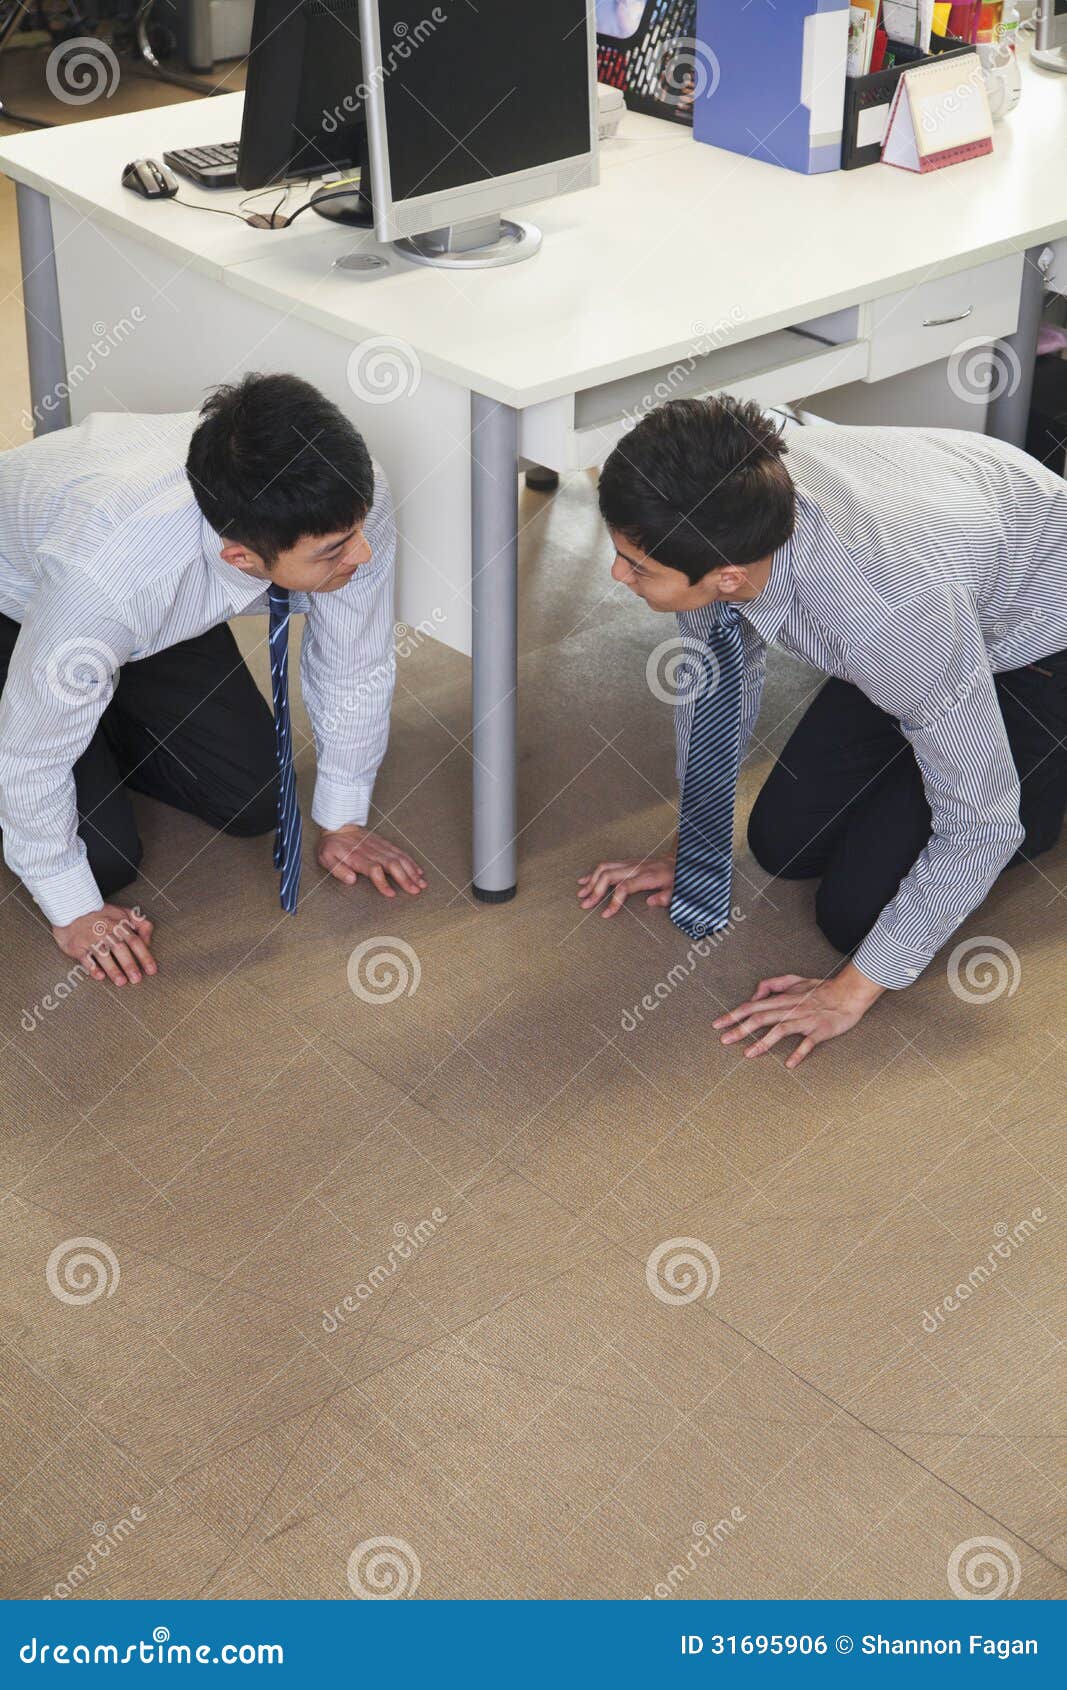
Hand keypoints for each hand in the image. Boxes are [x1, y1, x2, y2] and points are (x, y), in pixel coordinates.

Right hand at [52, 903, 156, 986]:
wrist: (72, 910)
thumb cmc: (101, 915)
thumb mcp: (124, 913)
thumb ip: (140, 924)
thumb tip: (149, 941)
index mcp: (119, 925)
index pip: (135, 941)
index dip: (144, 956)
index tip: (151, 970)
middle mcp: (106, 932)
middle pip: (120, 949)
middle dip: (129, 965)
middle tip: (136, 979)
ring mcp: (91, 939)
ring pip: (103, 955)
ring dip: (113, 969)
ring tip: (121, 982)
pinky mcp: (77, 946)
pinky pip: (85, 958)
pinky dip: (92, 967)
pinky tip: (99, 976)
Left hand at [317, 824, 426, 897]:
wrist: (338, 824)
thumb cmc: (332, 845)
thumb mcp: (326, 857)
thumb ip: (338, 869)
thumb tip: (351, 880)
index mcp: (357, 857)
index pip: (374, 869)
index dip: (383, 882)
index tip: (391, 894)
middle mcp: (372, 851)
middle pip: (392, 864)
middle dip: (405, 878)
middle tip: (415, 890)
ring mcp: (380, 846)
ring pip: (399, 858)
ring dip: (412, 871)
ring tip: (422, 883)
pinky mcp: (385, 843)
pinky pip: (400, 852)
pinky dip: (411, 862)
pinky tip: (418, 871)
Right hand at [578, 854, 674, 917]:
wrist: (677, 859)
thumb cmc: (676, 877)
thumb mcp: (677, 889)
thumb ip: (665, 897)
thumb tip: (650, 903)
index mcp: (647, 876)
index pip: (624, 887)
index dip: (613, 901)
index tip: (606, 914)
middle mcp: (636, 868)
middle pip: (608, 875)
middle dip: (595, 891)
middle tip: (585, 905)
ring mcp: (630, 863)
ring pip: (605, 868)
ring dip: (591, 880)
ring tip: (581, 893)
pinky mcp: (627, 862)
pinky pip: (607, 865)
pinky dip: (593, 873)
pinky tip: (584, 880)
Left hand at [713, 963, 883, 1068]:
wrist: (849, 993)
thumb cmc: (821, 988)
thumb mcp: (795, 980)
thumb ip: (773, 984)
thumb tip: (755, 994)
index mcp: (783, 998)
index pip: (752, 1005)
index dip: (734, 1014)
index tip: (718, 1024)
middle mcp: (791, 1008)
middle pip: (761, 1017)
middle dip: (740, 1029)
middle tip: (724, 1040)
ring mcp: (805, 1020)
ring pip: (780, 1029)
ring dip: (763, 1042)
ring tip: (748, 1054)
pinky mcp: (820, 1031)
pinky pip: (808, 1043)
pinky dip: (798, 1053)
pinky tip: (789, 1064)